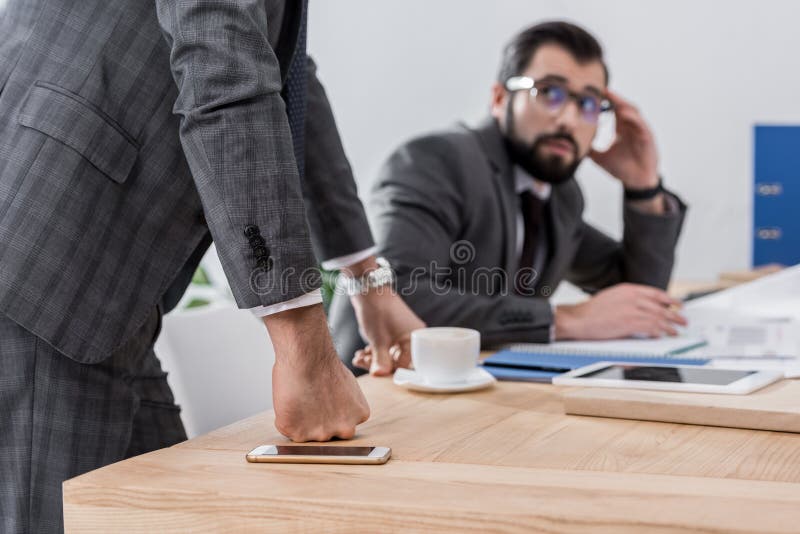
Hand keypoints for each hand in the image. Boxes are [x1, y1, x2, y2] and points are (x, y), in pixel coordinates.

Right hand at [264, 304, 369, 441]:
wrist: (307, 356)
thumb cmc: (323, 363)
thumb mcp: (347, 385)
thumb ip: (344, 404)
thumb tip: (333, 409)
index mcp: (359, 415)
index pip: (344, 424)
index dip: (331, 412)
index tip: (323, 399)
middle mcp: (344, 429)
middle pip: (328, 433)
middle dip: (318, 421)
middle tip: (308, 400)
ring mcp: (321, 434)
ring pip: (306, 434)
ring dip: (301, 420)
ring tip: (298, 396)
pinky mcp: (298, 434)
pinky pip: (287, 429)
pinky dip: (284, 417)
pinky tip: (289, 399)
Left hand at [351, 289, 424, 374]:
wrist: (369, 290)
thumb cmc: (377, 311)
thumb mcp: (378, 340)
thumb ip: (381, 361)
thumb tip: (380, 376)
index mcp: (415, 339)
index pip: (406, 365)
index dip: (390, 371)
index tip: (375, 373)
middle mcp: (413, 338)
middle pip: (398, 361)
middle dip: (379, 364)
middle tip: (363, 362)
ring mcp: (404, 334)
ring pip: (390, 355)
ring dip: (374, 359)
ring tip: (359, 357)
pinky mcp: (394, 332)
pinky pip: (387, 348)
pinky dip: (375, 352)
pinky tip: (362, 353)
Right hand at [554, 283, 686, 339]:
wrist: (578, 319)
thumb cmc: (591, 312)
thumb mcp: (611, 297)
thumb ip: (628, 300)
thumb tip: (642, 307)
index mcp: (628, 289)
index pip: (655, 293)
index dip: (669, 300)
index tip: (677, 304)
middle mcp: (632, 297)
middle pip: (660, 306)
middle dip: (674, 314)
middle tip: (682, 320)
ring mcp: (631, 310)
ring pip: (658, 318)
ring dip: (669, 326)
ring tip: (675, 331)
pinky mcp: (629, 323)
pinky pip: (650, 328)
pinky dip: (658, 332)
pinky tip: (662, 335)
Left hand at [589, 90, 658, 189]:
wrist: (635, 181)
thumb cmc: (621, 168)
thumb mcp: (599, 157)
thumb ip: (589, 149)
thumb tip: (571, 146)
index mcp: (622, 127)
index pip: (613, 109)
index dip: (605, 100)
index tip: (592, 93)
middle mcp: (632, 126)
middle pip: (622, 105)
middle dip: (613, 97)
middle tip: (601, 88)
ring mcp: (640, 130)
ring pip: (632, 111)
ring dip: (622, 103)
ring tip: (611, 96)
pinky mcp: (647, 137)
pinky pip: (641, 124)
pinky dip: (633, 118)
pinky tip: (623, 113)